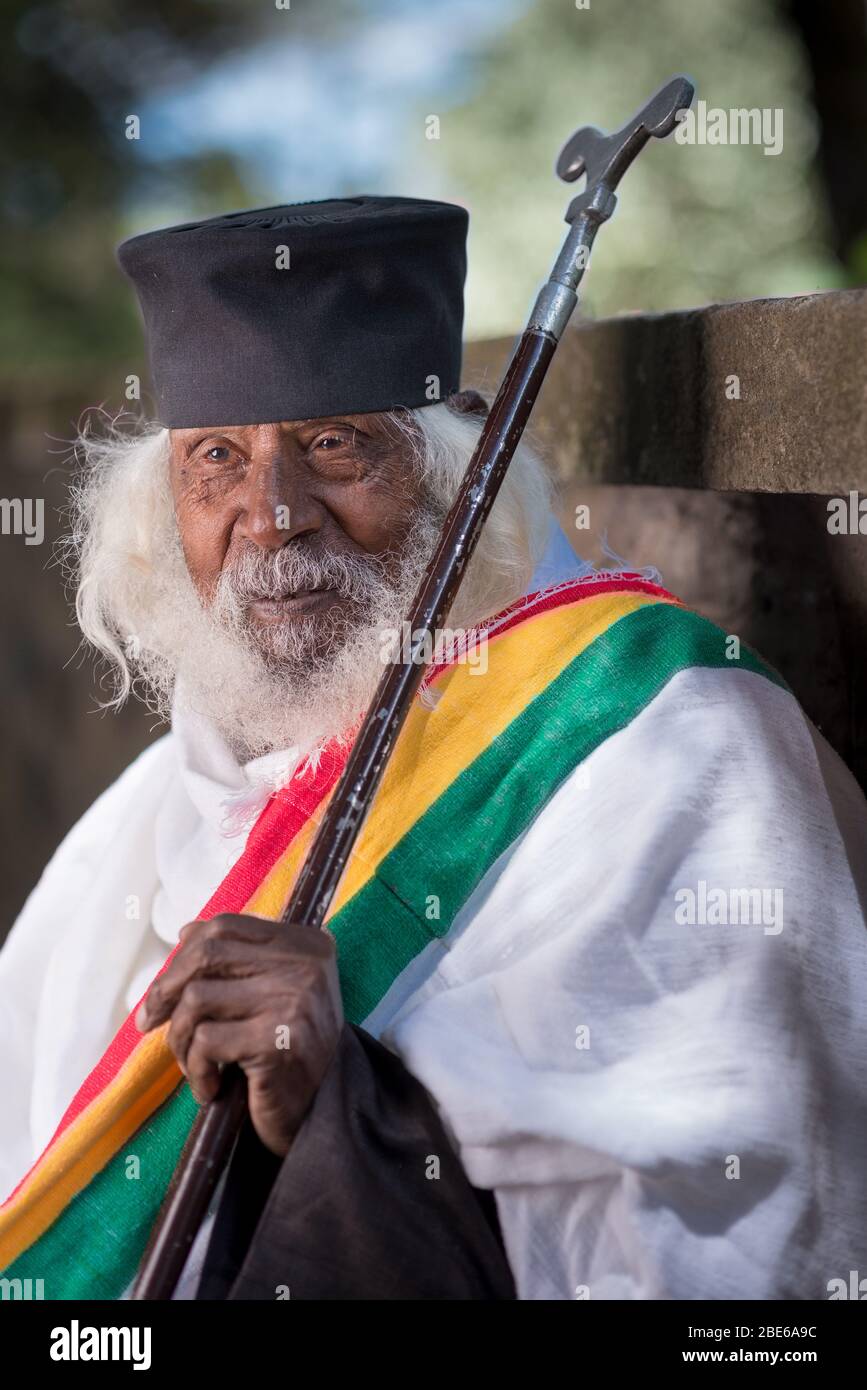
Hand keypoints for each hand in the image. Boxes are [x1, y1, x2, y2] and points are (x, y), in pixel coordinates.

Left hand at [135, 914, 342, 1154]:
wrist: (320, 1113)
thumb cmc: (287, 1051)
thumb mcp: (272, 994)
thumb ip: (238, 959)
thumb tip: (187, 932)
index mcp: (306, 945)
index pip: (226, 927)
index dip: (184, 953)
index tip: (164, 986)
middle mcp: (307, 966)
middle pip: (208, 955)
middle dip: (165, 990)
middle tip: (149, 1021)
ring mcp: (295, 1001)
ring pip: (197, 999)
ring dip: (179, 1038)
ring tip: (192, 1064)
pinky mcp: (279, 1041)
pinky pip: (205, 1042)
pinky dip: (195, 1070)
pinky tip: (210, 1088)